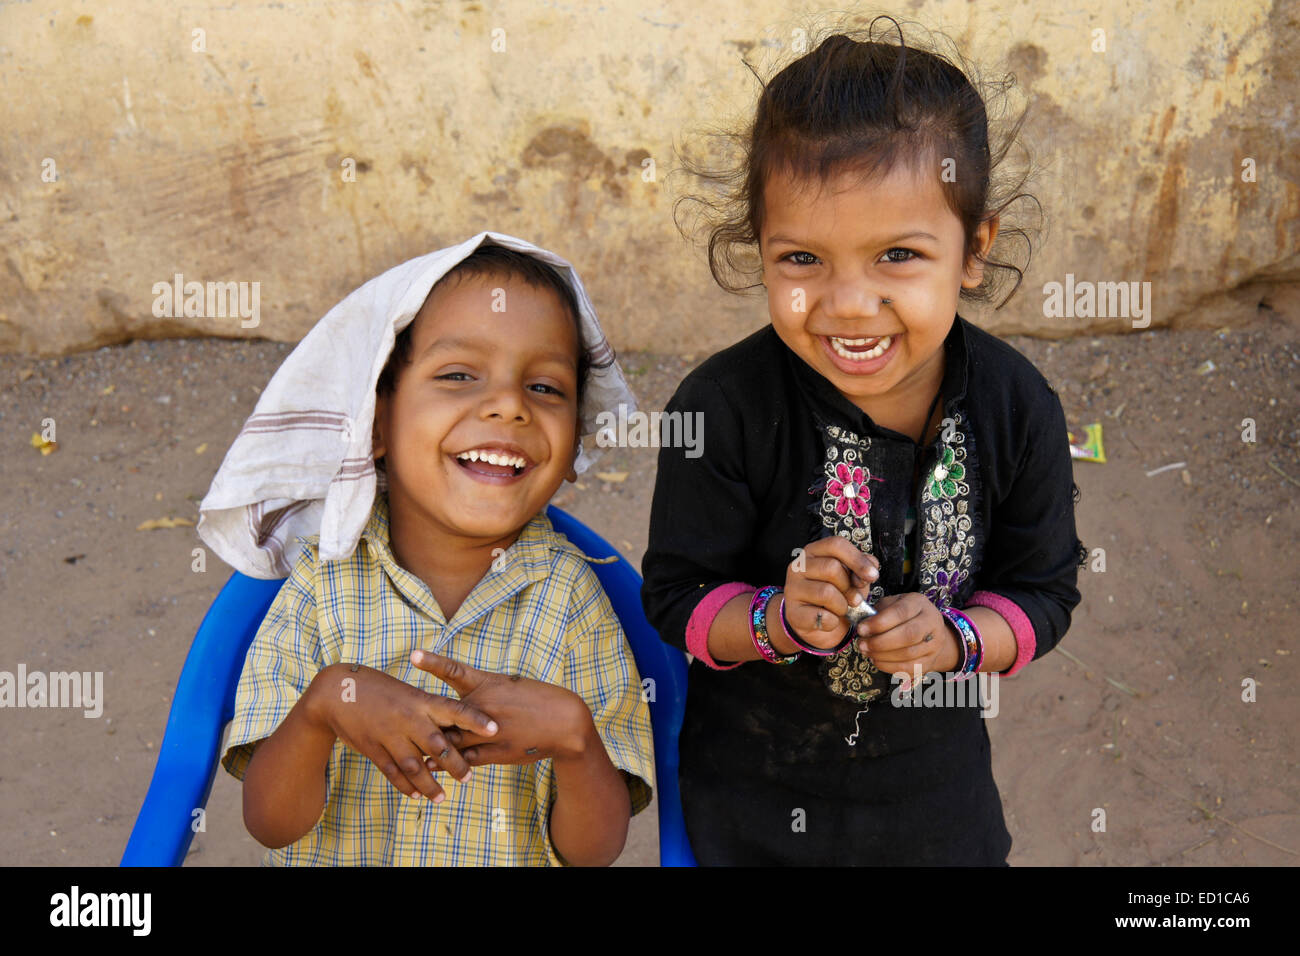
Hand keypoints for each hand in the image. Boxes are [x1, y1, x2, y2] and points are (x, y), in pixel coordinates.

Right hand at [303, 662, 498, 802]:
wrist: (336, 692)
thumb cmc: (377, 688)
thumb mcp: (406, 692)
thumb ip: (427, 710)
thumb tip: (451, 727)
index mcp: (420, 700)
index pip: (455, 710)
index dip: (476, 719)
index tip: (495, 729)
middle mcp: (408, 719)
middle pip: (438, 745)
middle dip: (455, 764)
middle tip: (468, 777)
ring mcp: (390, 735)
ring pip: (415, 765)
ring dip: (430, 784)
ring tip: (442, 797)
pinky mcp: (373, 749)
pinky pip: (392, 772)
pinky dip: (405, 785)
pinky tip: (415, 794)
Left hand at [412, 650, 594, 766]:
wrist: (565, 722)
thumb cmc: (537, 698)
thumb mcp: (508, 685)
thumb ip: (480, 689)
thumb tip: (458, 687)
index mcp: (488, 684)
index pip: (455, 671)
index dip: (433, 662)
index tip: (413, 655)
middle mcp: (485, 706)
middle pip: (445, 715)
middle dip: (421, 720)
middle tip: (397, 720)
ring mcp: (490, 732)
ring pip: (452, 741)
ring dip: (430, 748)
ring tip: (406, 752)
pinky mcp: (497, 752)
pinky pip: (467, 759)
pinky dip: (449, 763)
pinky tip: (431, 768)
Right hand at [779, 535, 880, 650]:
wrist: (818, 627)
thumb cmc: (836, 597)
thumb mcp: (852, 579)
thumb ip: (861, 569)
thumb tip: (870, 567)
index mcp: (814, 552)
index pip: (836, 544)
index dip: (857, 559)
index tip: (873, 576)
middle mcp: (798, 566)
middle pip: (832, 567)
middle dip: (850, 587)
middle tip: (855, 600)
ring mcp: (792, 589)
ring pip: (826, 592)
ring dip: (842, 606)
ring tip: (841, 610)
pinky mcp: (792, 613)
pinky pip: (821, 616)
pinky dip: (833, 622)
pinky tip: (831, 621)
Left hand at [854, 593, 961, 688]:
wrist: (931, 632)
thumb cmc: (905, 615)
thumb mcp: (893, 603)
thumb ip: (879, 610)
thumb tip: (862, 623)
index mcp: (919, 603)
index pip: (900, 612)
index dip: (879, 622)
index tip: (861, 629)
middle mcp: (931, 622)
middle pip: (908, 635)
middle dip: (880, 642)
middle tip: (862, 644)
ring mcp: (934, 644)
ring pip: (908, 654)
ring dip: (882, 655)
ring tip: (866, 651)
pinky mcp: (930, 662)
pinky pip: (909, 668)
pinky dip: (889, 666)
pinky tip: (876, 660)